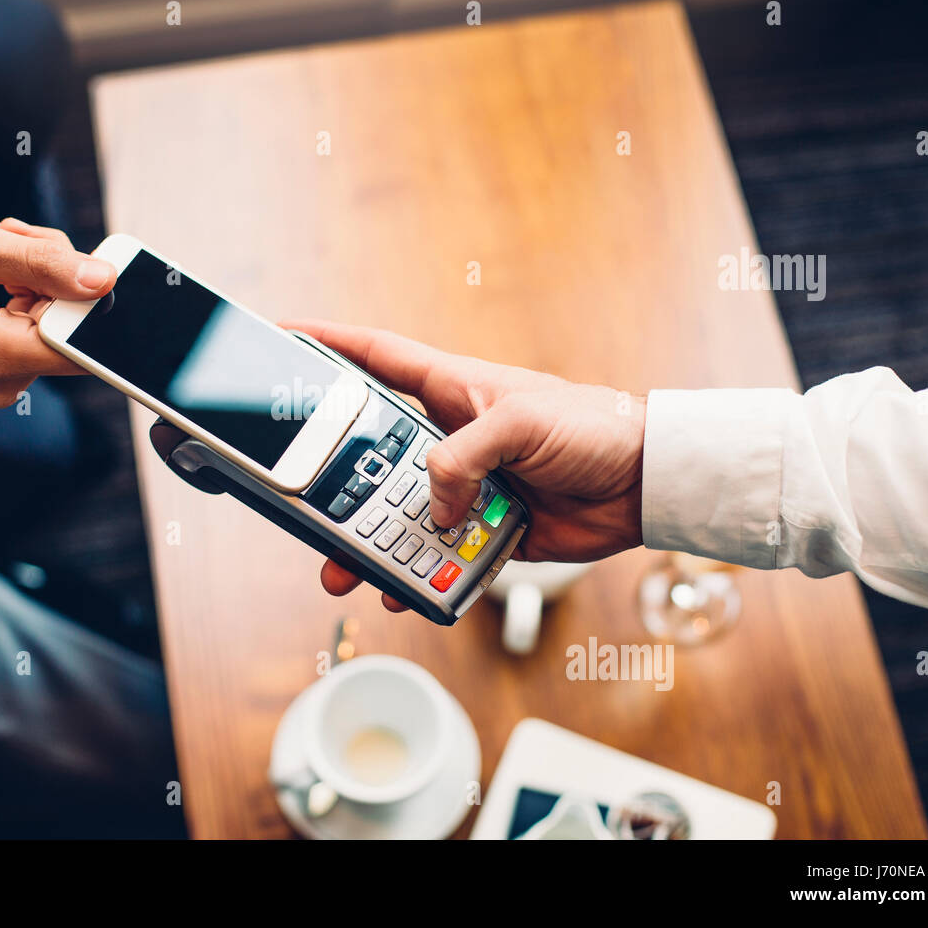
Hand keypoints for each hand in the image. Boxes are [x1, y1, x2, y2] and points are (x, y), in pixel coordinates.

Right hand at [0, 217, 115, 407]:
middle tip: (7, 237)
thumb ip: (41, 262)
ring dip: (35, 279)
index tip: (54, 253)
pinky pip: (33, 332)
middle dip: (51, 273)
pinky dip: (22, 297)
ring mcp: (0, 385)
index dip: (84, 292)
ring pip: (53, 324)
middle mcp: (2, 383)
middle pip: (69, 326)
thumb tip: (104, 279)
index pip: (83, 339)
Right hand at [283, 320, 645, 611]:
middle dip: (333, 484)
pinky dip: (422, 575)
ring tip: (346, 572)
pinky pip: (439, 555)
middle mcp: (449, 437)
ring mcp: (464, 485)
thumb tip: (433, 508)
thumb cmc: (592, 426)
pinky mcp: (484, 528)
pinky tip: (406, 590)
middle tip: (304, 510)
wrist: (643, 485)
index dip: (328, 344)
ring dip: (371, 545)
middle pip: (369, 457)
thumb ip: (463, 457)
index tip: (283, 337)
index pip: (375, 358)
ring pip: (398, 515)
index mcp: (451, 390)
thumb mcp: (520, 422)